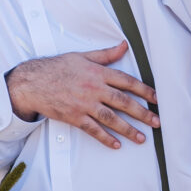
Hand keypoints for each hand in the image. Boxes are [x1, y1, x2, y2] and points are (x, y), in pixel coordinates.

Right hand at [6, 46, 158, 150]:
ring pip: (111, 118)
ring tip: (141, 138)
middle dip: (143, 113)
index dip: (144, 90)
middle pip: (124, 102)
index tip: (157, 99)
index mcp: (98, 72)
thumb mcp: (82, 56)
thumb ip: (106, 54)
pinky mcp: (74, 117)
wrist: (33, 82)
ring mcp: (84, 104)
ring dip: (128, 129)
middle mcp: (94, 88)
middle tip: (156, 122)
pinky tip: (116, 144)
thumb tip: (124, 45)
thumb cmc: (57, 68)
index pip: (127, 82)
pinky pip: (93, 129)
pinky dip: (105, 138)